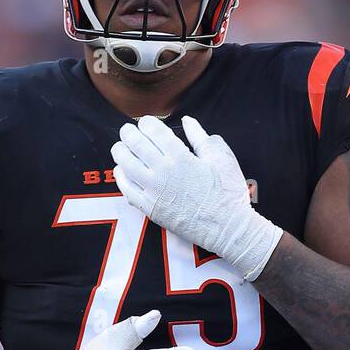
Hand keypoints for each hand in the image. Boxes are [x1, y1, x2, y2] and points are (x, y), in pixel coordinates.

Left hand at [111, 115, 281, 281]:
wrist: (228, 228)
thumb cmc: (228, 192)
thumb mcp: (221, 157)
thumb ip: (200, 136)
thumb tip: (187, 121)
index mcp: (181, 156)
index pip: (153, 130)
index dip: (146, 123)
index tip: (146, 122)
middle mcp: (164, 171)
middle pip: (135, 144)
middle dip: (129, 133)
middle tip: (128, 130)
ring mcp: (155, 191)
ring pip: (126, 164)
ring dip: (120, 151)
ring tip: (121, 147)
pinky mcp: (151, 209)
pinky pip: (127, 190)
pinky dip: (121, 177)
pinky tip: (121, 170)